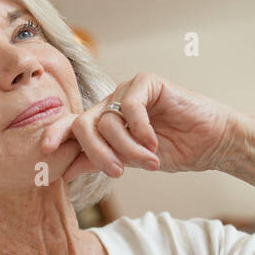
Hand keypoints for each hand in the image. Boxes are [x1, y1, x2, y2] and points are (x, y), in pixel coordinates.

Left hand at [40, 72, 246, 181]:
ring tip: (149, 160)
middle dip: (97, 152)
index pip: (72, 126)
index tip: (45, 152)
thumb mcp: (129, 161)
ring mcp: (128, 91)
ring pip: (108, 121)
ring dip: (128, 148)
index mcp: (104, 122)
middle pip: (84, 124)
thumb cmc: (173, 150)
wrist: (210, 142)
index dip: (57, 135)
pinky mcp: (147, 82)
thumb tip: (64, 171)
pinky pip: (130, 106)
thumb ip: (98, 161)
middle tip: (117, 173)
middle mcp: (112, 104)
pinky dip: (140, 129)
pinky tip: (154, 141)